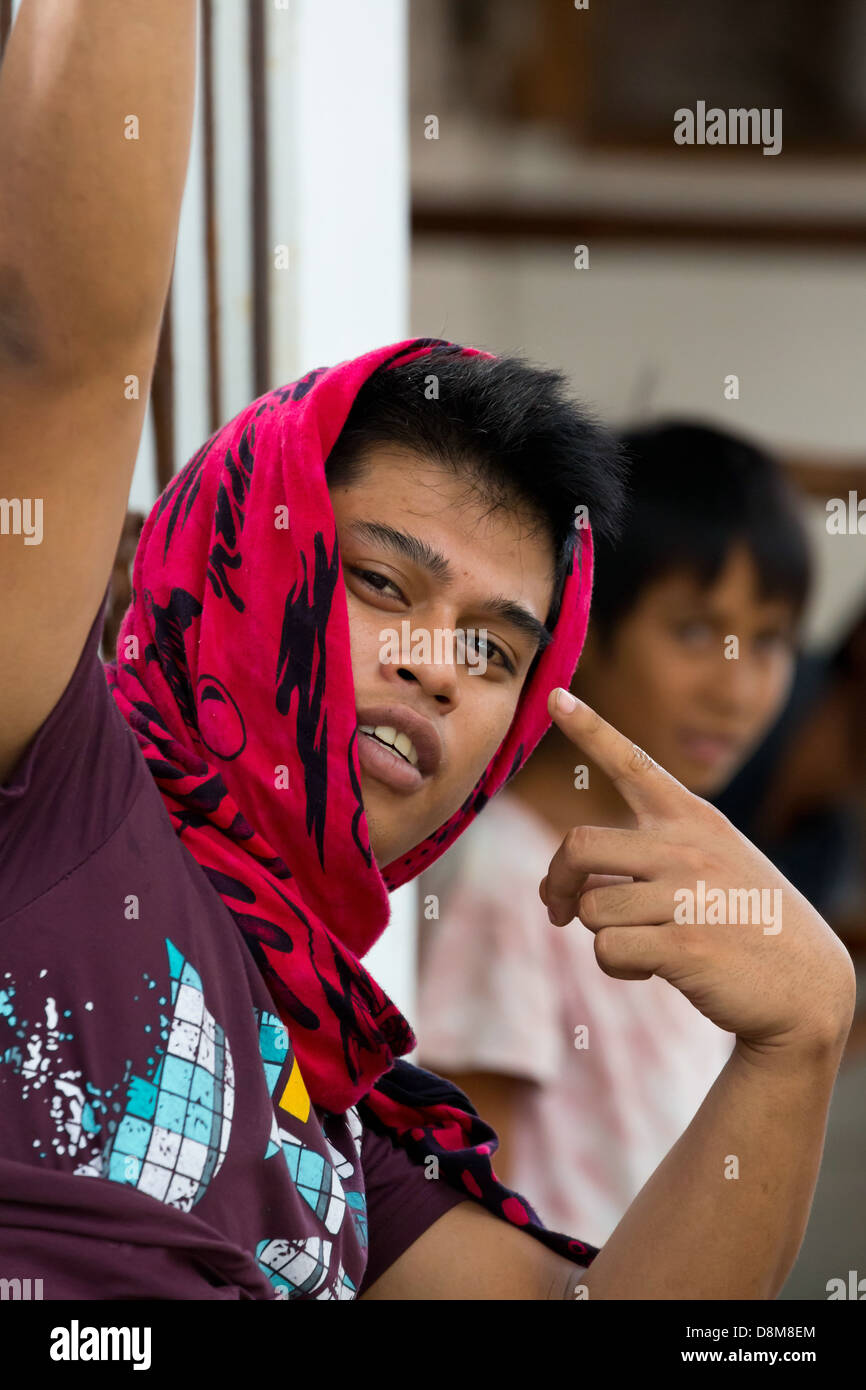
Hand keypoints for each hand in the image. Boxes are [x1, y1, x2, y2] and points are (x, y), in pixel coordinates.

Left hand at [538, 690, 855, 1058]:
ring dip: (599, 933)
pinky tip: (650, 969)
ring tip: (638, 943)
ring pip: (591, 907)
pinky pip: (607, 950)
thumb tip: (562, 888)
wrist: (808, 988)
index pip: (633, 762)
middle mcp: (688, 847)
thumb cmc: (747, 924)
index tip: (555, 696)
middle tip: (558, 907)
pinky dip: (617, 967)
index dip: (589, 729)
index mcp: (694, 818)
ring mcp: (688, 895)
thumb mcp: (714, 864)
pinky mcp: (685, 945)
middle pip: (578, 845)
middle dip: (557, 880)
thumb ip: (647, 859)